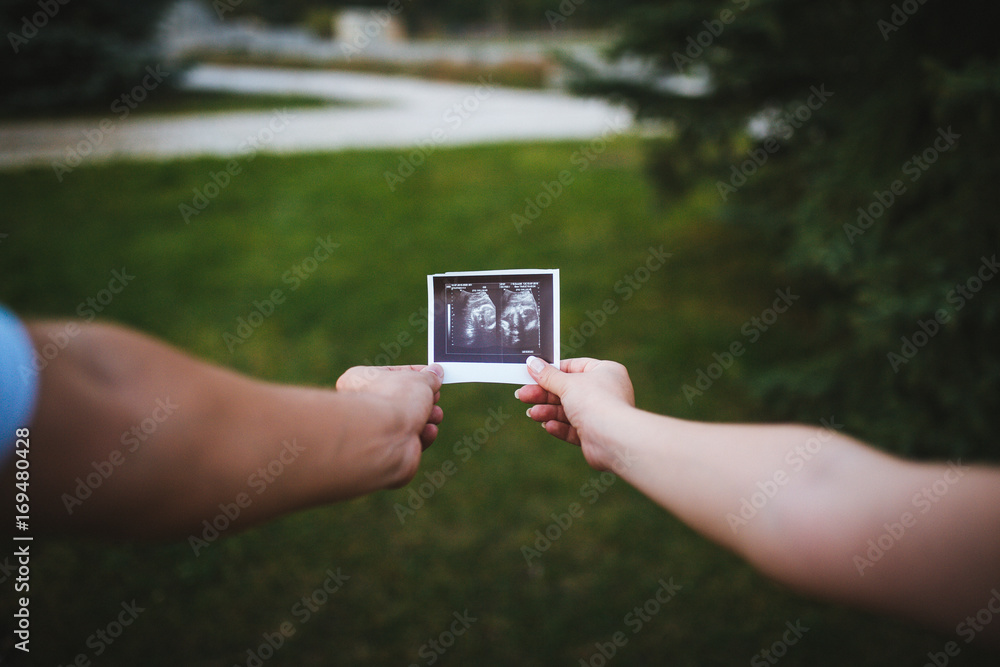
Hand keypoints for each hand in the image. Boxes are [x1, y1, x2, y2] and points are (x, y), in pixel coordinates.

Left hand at [336, 364, 444, 450]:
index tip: (433, 375)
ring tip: (435, 415)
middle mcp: (364, 405)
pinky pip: (408, 440)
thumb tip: (436, 373)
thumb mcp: (419, 379)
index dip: (416, 373)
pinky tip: (429, 431)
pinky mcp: (386, 450)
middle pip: (401, 399)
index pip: (392, 373)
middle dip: (424, 399)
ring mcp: (374, 430)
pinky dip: (422, 435)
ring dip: (426, 417)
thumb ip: (429, 376)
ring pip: (407, 421)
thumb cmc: (393, 401)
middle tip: (436, 397)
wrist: (385, 438)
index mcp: (361, 380)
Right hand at [516, 357, 634, 469]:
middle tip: (522, 396)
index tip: (532, 374)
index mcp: (605, 372)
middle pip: (568, 390)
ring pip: (568, 410)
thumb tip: (533, 363)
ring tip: (533, 414)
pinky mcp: (595, 434)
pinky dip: (560, 427)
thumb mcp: (567, 383)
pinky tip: (548, 426)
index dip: (552, 371)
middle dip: (544, 395)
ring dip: (549, 411)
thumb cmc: (596, 402)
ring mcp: (601, 414)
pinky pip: (573, 428)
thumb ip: (548, 376)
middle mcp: (605, 391)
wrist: (613, 438)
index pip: (574, 367)